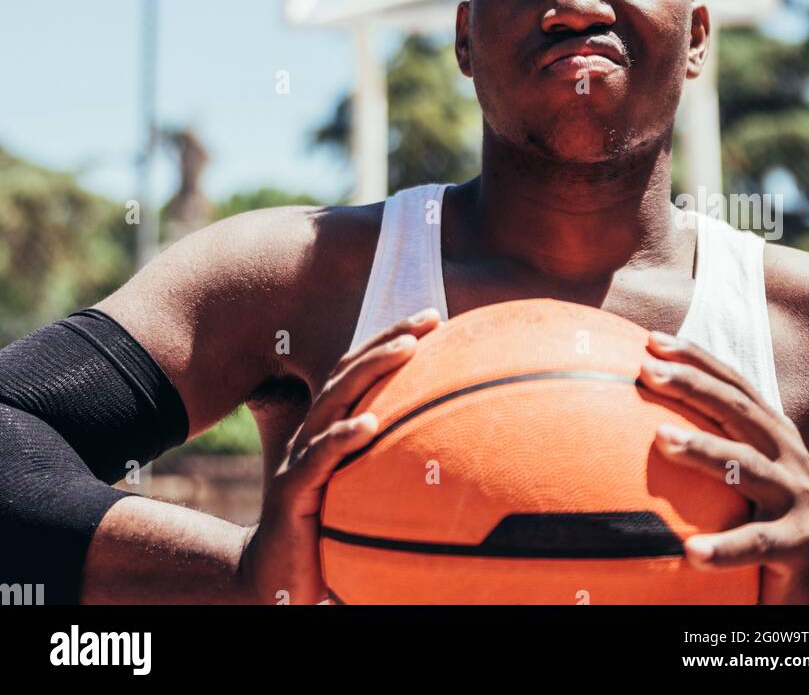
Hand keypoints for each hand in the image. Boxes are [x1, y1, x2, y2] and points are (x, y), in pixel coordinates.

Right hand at [238, 307, 440, 604]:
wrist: (273, 577)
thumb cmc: (322, 528)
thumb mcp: (357, 486)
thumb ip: (386, 460)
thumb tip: (446, 441)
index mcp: (328, 427)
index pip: (360, 371)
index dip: (391, 339)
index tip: (433, 318)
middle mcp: (312, 432)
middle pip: (349, 372)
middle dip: (388, 339)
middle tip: (427, 318)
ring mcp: (299, 458)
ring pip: (335, 402)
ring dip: (371, 370)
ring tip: (406, 349)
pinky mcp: (291, 492)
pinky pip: (318, 460)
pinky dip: (343, 439)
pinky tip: (370, 424)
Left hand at [640, 332, 808, 603]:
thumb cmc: (770, 516)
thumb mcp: (749, 474)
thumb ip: (711, 445)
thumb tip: (637, 423)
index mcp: (773, 433)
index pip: (732, 385)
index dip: (695, 358)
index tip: (651, 339)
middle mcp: (788, 456)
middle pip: (736, 411)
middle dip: (691, 385)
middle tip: (647, 370)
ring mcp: (797, 497)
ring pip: (745, 467)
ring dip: (703, 450)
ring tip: (660, 438)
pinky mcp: (800, 543)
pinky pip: (756, 543)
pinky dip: (724, 547)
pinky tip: (690, 551)